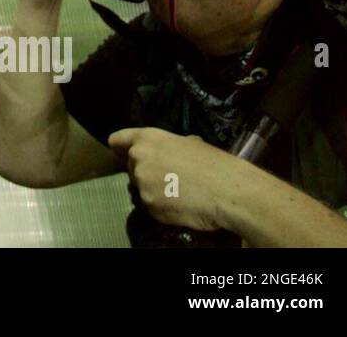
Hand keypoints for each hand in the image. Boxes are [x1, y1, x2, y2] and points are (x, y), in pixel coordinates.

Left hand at [108, 127, 232, 232]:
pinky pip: (151, 207)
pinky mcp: (149, 206)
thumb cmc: (215, 164)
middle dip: (145, 172)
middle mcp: (138, 159)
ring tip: (178, 193)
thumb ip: (170, 146)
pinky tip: (181, 205)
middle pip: (131, 167)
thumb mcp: (191, 144)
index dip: (120, 148)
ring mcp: (142, 184)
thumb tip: (172, 151)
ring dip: (154, 191)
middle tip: (168, 178)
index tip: (125, 154)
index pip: (117, 141)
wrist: (229, 192)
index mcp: (147, 139)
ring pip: (140, 188)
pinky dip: (162, 208)